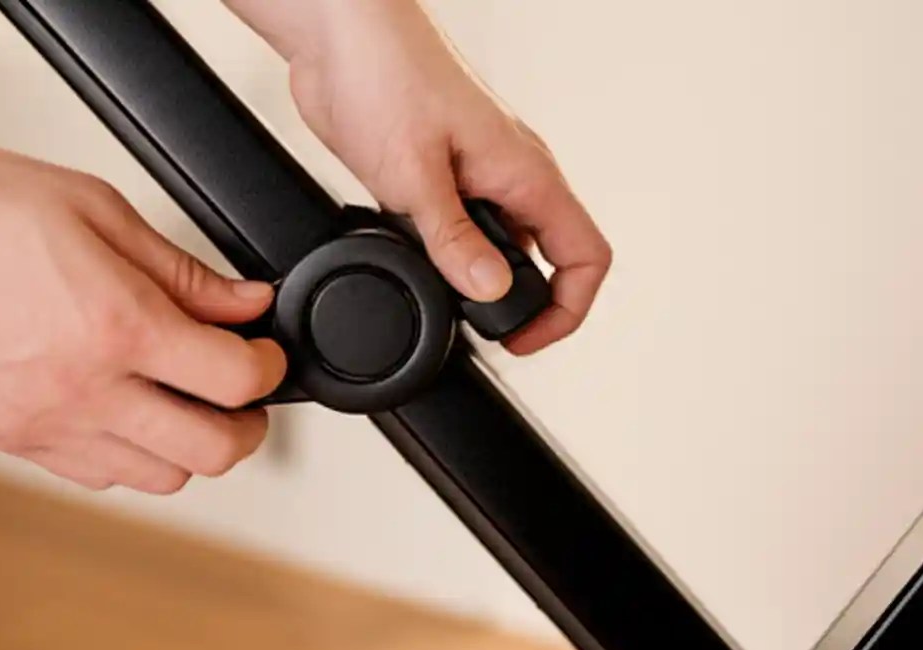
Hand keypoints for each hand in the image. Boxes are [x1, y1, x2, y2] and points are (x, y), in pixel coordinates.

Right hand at [0, 144, 286, 492]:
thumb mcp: (91, 208)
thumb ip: (180, 269)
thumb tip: (243, 302)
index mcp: (115, 325)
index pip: (234, 381)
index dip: (268, 367)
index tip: (264, 350)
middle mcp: (86, 391)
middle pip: (211, 452)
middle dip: (247, 424)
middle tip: (242, 387)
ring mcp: (45, 426)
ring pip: (159, 478)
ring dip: (190, 445)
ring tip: (185, 398)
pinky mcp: (11, 440)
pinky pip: (98, 477)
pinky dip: (131, 456)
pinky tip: (125, 410)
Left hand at [282, 0, 611, 353]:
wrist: (339, 35)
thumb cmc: (387, 74)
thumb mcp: (415, 173)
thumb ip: (453, 238)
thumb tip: (490, 291)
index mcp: (525, 172)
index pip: (583, 256)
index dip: (565, 311)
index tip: (523, 340)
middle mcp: (510, 174)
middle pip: (545, 257)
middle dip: (516, 302)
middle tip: (474, 329)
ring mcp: (475, 174)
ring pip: (499, 243)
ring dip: (477, 277)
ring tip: (438, 292)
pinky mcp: (437, 172)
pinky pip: (460, 226)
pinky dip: (445, 253)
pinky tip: (409, 253)